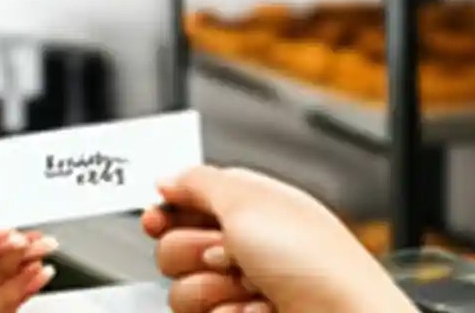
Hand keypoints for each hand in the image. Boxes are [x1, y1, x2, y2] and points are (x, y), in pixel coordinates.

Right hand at [142, 166, 417, 312]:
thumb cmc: (318, 262)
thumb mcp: (251, 201)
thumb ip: (199, 182)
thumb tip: (167, 176)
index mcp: (249, 207)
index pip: (187, 202)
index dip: (167, 210)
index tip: (156, 218)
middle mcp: (242, 247)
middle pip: (174, 246)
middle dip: (194, 250)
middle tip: (228, 252)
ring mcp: (239, 290)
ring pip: (181, 289)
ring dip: (213, 287)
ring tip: (251, 286)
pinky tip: (256, 310)